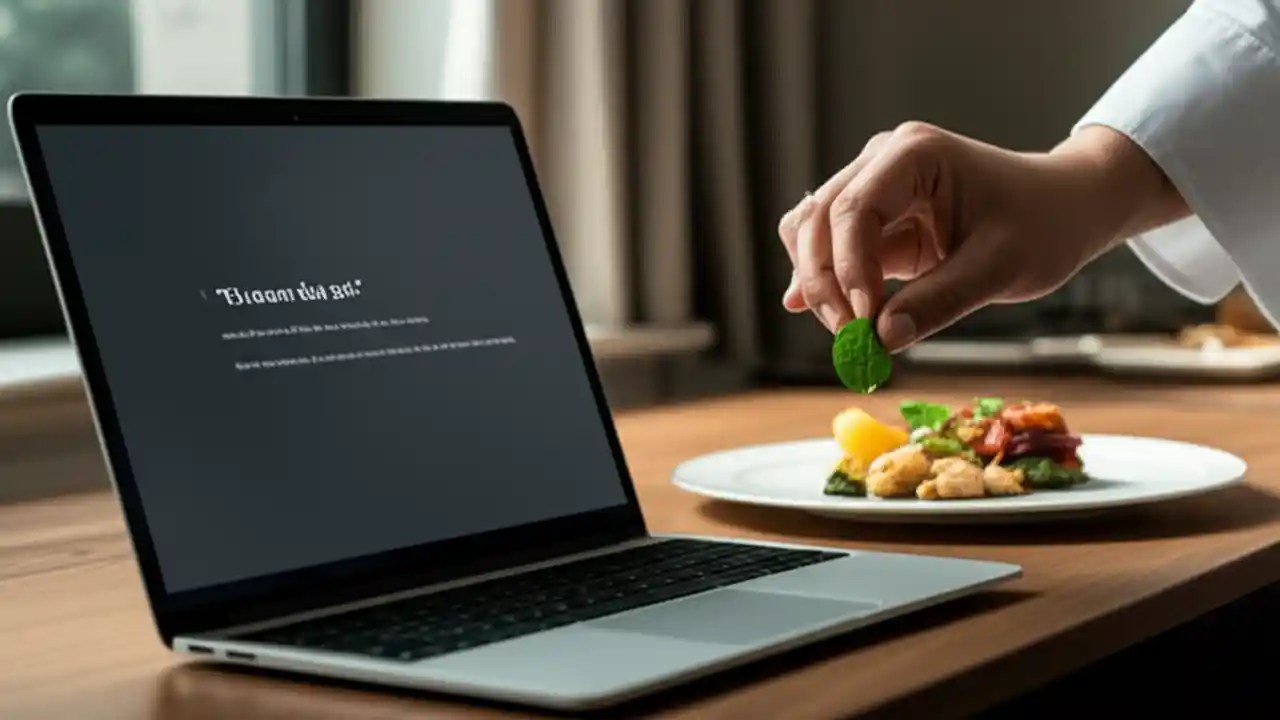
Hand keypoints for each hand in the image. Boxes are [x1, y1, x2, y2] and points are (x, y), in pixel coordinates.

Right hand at [777, 122, 1187, 349]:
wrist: (1064, 208)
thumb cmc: (1042, 225)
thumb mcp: (998, 268)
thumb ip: (938, 302)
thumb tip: (881, 340)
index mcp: (915, 155)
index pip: (854, 210)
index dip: (849, 269)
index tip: (865, 323)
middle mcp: (882, 161)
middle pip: (818, 219)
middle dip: (824, 281)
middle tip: (849, 338)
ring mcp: (873, 186)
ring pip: (810, 230)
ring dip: (817, 280)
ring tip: (846, 330)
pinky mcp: (874, 218)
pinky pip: (828, 246)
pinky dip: (821, 278)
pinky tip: (809, 310)